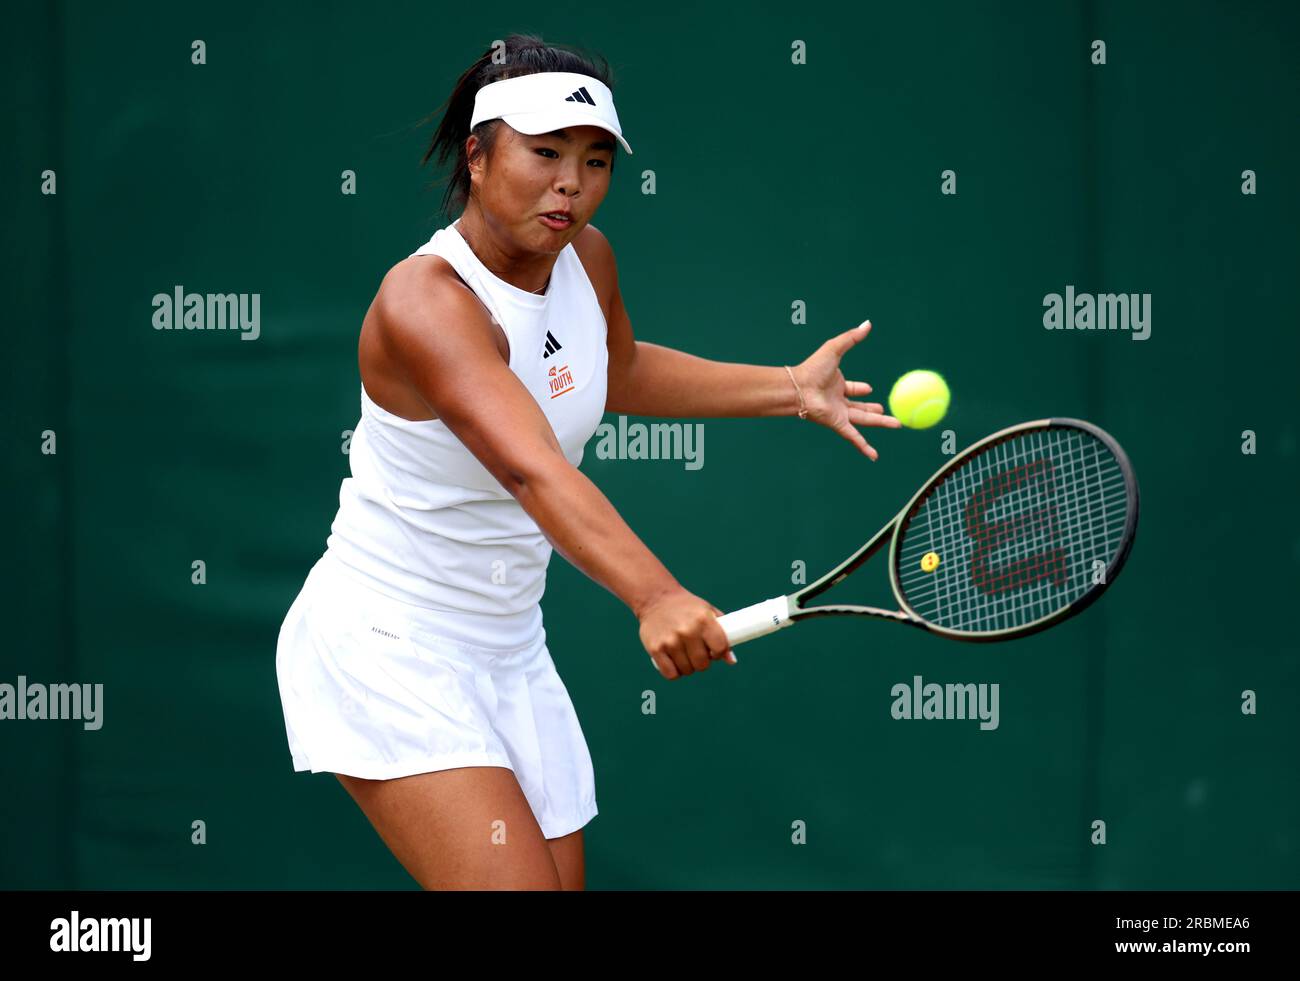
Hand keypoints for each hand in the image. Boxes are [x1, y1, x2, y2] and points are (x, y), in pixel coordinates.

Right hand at [636, 588, 736, 679]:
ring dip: (687, 667)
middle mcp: (688, 631)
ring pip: (687, 670)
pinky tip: (674, 662)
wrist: (655, 598)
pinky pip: (670, 674)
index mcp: (704, 620)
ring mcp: (670, 641)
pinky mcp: (655, 649)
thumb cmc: (686, 607)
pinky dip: (674, 672)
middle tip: (697, 653)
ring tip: (684, 655)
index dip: (718, 653)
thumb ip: (722, 634)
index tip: (713, 651)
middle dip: (702, 662)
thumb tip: (731, 660)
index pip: (720, 648)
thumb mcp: (707, 612)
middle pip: (702, 664)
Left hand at [792, 320, 900, 460]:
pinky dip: (864, 446)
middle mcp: (838, 401)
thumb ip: (852, 338)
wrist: (799, 387)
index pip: (852, 389)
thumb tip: (868, 323)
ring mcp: (839, 414)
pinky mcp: (837, 424)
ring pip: (864, 421)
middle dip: (874, 411)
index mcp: (837, 384)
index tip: (869, 389)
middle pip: (860, 408)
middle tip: (887, 412)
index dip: (861, 389)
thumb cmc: (813, 367)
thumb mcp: (835, 348)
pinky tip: (874, 456)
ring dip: (880, 423)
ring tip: (898, 424)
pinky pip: (854, 437)